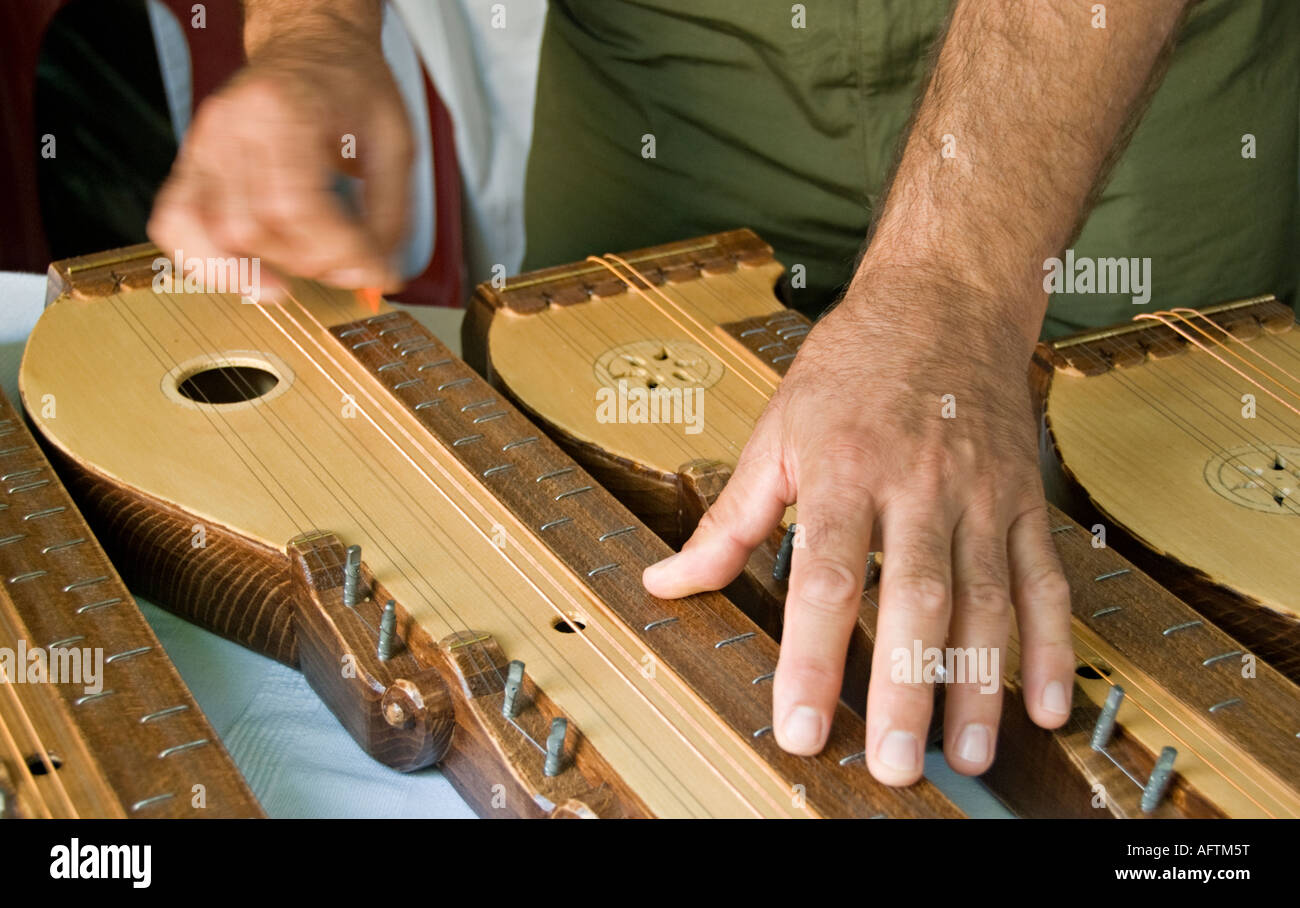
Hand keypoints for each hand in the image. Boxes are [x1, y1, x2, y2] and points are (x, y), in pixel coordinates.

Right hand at [148, 13, 411, 295]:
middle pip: (253, 226)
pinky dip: (204, 261)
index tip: (371, 268)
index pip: (293, 206)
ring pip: (212, 234)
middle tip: (348, 262)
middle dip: (310, 261)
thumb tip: (376, 275)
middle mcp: (230, 124)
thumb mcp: (395, 144)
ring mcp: (203, 143)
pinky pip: (173, 223)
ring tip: (307, 266)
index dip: (336, 252)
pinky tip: (248, 273)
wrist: (312, 45)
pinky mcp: (191, 161)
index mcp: (281, 108)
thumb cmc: (350, 84)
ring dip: (267, 267)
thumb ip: (389, 216)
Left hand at [643, 267, 1074, 785]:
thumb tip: (667, 584)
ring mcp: (980, 494)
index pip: (825, 579)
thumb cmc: (851, 369)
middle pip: (914, 599)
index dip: (811, 659)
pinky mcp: (1024, 500)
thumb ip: (728, 519)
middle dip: (905, 689)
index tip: (802, 728)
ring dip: (978, 685)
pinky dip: (1050, 646)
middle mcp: (917, 485)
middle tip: (896, 766)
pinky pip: (1045, 579)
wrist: (944, 302)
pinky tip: (1043, 705)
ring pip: (987, 601)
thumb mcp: (776, 433)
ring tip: (965, 755)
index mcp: (842, 470)